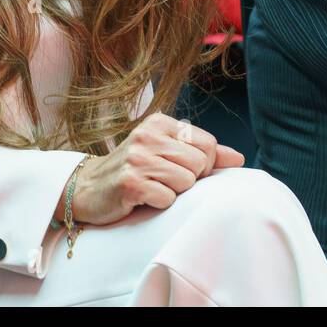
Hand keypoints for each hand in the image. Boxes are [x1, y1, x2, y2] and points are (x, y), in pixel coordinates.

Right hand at [64, 112, 244, 225]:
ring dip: (173, 192)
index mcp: (160, 123)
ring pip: (186, 182)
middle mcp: (148, 136)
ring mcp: (137, 159)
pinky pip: (167, 198)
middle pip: (200, 164)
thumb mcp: (166, 152)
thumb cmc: (134, 171)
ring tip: (153, 188)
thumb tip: (239, 159)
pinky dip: (159, 204)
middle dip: (189, 180)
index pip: (208, 144)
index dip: (205, 165)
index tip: (185, 171)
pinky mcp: (130, 183)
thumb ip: (202, 153)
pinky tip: (142, 198)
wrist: (88, 188)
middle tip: (164, 181)